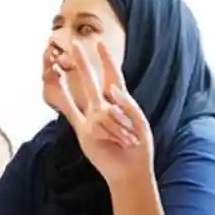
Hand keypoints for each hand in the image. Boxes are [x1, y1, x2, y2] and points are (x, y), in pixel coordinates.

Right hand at [55, 41, 153, 185]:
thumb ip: (128, 103)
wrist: (131, 171)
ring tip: (129, 141)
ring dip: (121, 127)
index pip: (113, 76)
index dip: (106, 61)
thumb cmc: (139, 148)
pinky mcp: (84, 133)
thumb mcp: (140, 122)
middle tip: (73, 43)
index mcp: (120, 103)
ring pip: (101, 110)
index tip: (99, 44)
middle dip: (83, 63)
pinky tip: (122, 142)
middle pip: (90, 81)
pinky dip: (112, 131)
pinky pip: (94, 123)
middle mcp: (102, 108)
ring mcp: (91, 120)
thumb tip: (110, 89)